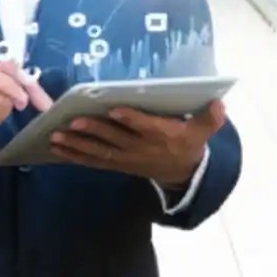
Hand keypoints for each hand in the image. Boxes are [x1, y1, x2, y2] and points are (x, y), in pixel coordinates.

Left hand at [49, 100, 225, 186]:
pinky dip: (74, 156)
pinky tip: (57, 149)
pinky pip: (93, 161)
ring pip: (99, 152)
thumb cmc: (189, 142)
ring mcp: (126, 158)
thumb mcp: (204, 130)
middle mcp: (140, 147)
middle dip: (93, 131)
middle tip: (74, 122)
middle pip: (115, 139)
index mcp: (161, 135)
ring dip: (77, 145)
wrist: (182, 173)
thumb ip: (211, 117)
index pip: (144, 126)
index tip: (115, 110)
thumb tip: (219, 103)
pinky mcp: (117, 163)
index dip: (130, 119)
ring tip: (56, 137)